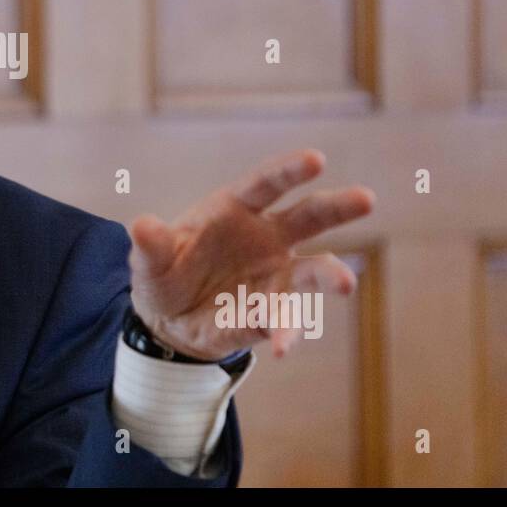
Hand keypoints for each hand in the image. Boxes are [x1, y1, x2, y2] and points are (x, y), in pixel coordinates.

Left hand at [128, 149, 373, 360]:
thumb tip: (140, 226)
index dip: (290, 170)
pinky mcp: (273, 313)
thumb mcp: (149, 261)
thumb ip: (151, 245)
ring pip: (313, 271)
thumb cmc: (163, 273)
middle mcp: (266, 238)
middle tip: (366, 198)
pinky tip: (280, 347)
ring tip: (344, 283)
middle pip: (309, 216)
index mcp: (234, 210)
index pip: (266, 184)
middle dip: (338, 207)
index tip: (316, 159)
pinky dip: (284, 332)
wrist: (168, 320)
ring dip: (330, 275)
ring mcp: (276, 275)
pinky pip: (283, 321)